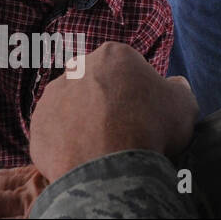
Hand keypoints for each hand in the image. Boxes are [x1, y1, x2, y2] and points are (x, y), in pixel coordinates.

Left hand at [28, 41, 197, 182]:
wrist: (110, 164)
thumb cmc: (150, 128)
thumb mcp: (183, 104)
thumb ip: (179, 88)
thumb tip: (175, 84)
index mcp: (112, 55)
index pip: (127, 68)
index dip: (138, 92)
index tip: (144, 114)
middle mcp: (76, 68)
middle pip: (95, 84)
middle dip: (107, 103)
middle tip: (123, 131)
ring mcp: (52, 95)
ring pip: (72, 107)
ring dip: (84, 122)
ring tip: (103, 148)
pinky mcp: (38, 123)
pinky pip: (55, 133)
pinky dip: (67, 143)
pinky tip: (84, 158)